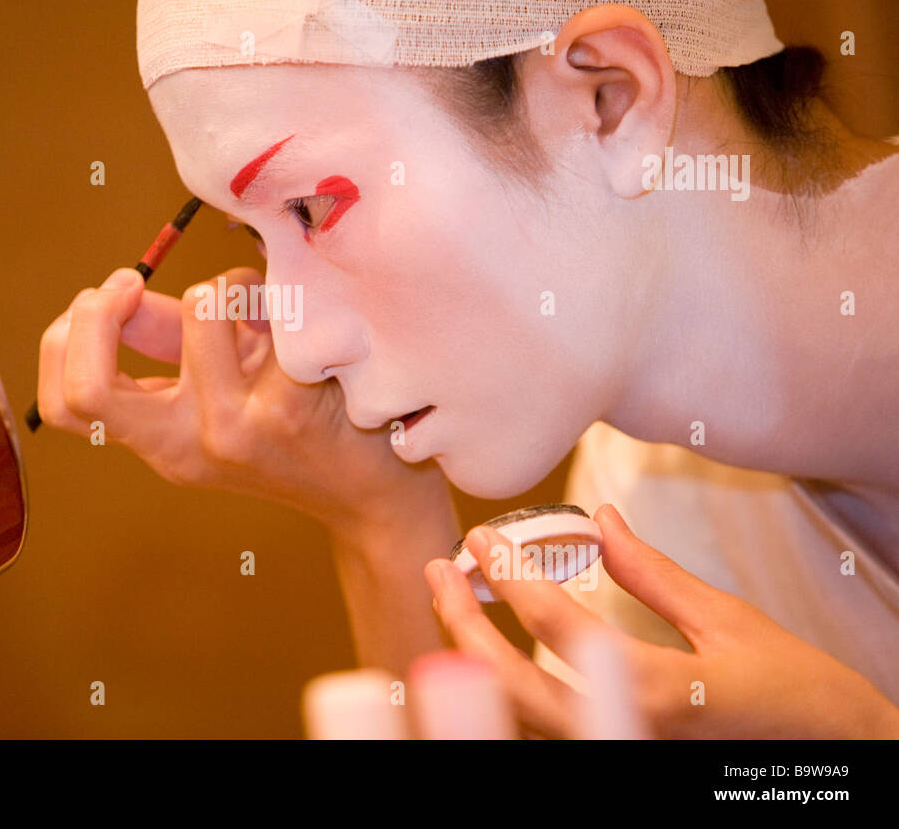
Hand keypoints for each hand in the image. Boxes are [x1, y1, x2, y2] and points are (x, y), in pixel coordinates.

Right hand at [36, 265, 451, 530]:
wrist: (377, 492)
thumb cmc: (299, 426)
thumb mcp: (219, 387)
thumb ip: (165, 342)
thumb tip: (119, 295)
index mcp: (163, 443)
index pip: (67, 405)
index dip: (66, 338)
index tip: (108, 297)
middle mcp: (186, 448)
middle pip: (90, 387)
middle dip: (94, 313)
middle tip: (127, 283)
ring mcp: (234, 431)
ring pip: (201, 306)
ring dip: (232, 284)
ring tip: (261, 308)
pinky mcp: (288, 407)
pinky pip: (269, 304)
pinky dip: (284, 294)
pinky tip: (308, 326)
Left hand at [424, 503, 898, 737]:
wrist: (837, 757)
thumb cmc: (796, 693)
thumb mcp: (727, 621)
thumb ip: (652, 573)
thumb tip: (600, 520)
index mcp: (657, 691)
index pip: (557, 627)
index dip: (512, 575)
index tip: (483, 539)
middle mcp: (624, 731)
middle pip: (514, 685)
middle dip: (463, 627)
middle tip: (440, 573)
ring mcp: (618, 750)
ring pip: (520, 712)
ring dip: (477, 657)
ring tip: (452, 602)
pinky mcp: (619, 752)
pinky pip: (545, 724)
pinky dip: (508, 684)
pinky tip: (489, 646)